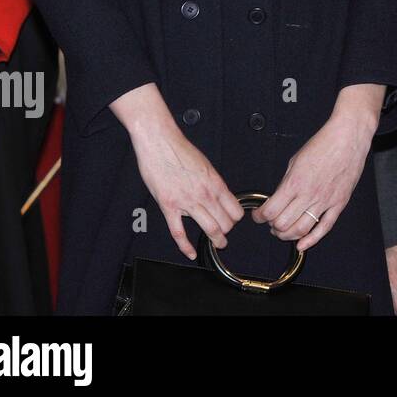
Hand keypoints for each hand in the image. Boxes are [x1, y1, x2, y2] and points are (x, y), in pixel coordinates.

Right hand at [122, 99, 242, 260]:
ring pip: (209, 229)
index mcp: (216, 183)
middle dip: (227, 231)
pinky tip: (191, 254)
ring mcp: (187, 202)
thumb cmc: (181, 151)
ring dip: (216, 239)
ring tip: (218, 244)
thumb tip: (219, 196)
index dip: (236, 218)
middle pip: (225, 222)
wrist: (160, 143)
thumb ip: (213, 183)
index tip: (233, 221)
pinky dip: (186, 246)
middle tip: (226, 235)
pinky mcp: (169, 207)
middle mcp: (205, 194)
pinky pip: (179, 233)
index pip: (235, 210)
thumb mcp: (206, 165)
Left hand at [254, 84, 383, 250]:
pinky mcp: (339, 203)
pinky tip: (302, 244)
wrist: (348, 137)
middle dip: (272, 227)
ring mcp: (325, 201)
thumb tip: (280, 196)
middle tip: (270, 223)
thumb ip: (287, 181)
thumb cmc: (324, 143)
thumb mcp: (296, 160)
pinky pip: (324, 227)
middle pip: (283, 224)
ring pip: (301, 230)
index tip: (258, 216)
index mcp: (295, 182)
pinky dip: (311, 240)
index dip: (260, 217)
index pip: (270, 210)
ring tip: (284, 232)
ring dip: (288, 235)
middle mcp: (309, 194)